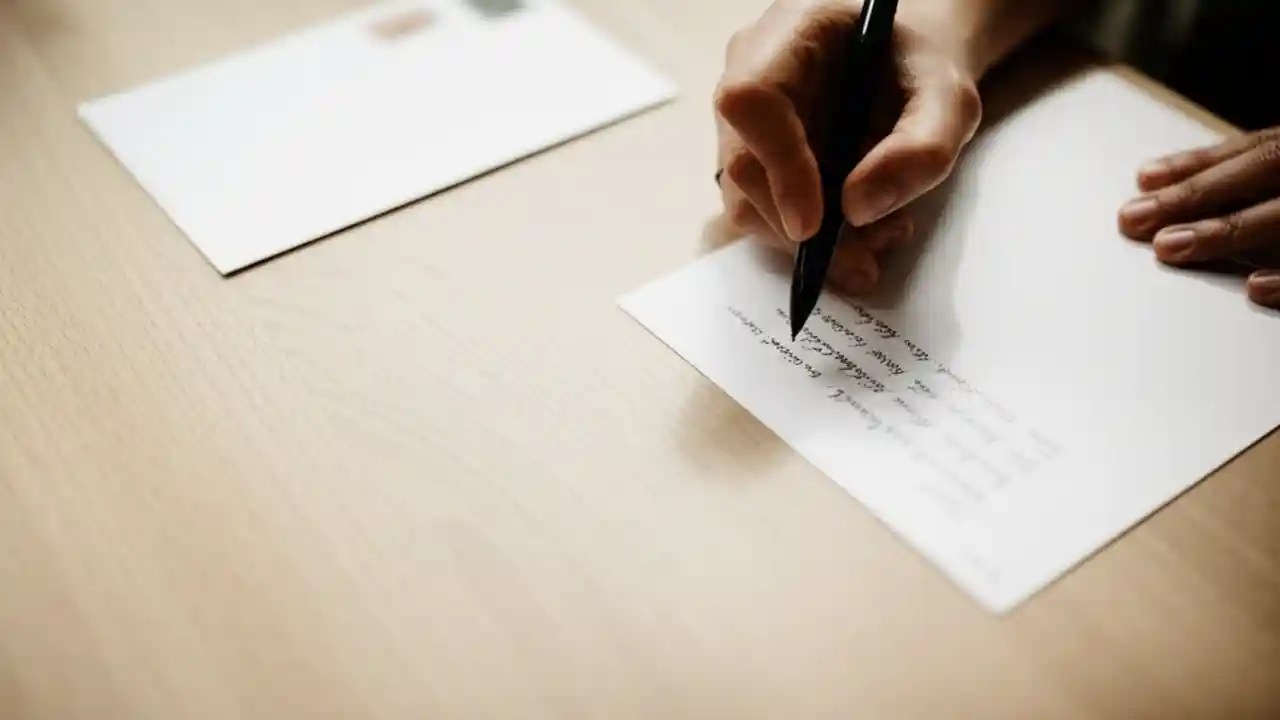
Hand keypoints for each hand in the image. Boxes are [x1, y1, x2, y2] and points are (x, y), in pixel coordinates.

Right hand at [714, 0, 982, 295]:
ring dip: (806, 241)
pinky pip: (763, 208)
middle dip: (798, 228)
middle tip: (866, 259)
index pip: (753, 100)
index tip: (814, 225)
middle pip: (743, 164)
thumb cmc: (925, 62)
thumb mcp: (950, 97)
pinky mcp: (755, 156)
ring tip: (877, 240)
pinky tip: (860, 231)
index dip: (778, 166)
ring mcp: (744, 118)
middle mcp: (750, 73)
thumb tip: (857, 211)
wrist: (910, 56)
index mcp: (792, 32)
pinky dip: (809, 237)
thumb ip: (920, 149)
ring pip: (746, 198)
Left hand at [1119, 127, 1279, 309]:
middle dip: (1197, 193)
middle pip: (1265, 170)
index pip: (1255, 149)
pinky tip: (1253, 287)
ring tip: (1170, 246)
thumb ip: (1241, 176)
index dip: (1199, 163)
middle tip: (1135, 219)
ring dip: (1228, 230)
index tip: (1143, 179)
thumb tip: (1151, 179)